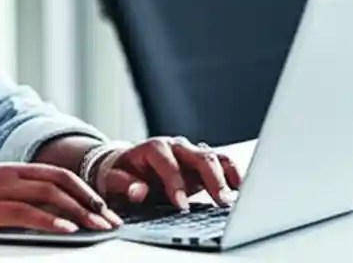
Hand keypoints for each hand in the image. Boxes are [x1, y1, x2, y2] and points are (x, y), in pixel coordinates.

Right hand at [0, 163, 123, 239]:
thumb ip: (15, 201)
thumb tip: (45, 216)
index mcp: (10, 171)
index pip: (57, 174)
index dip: (85, 189)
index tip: (104, 208)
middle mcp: (8, 175)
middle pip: (60, 182)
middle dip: (90, 201)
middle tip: (110, 220)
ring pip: (48, 195)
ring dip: (78, 211)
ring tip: (98, 226)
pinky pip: (25, 213)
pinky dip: (50, 221)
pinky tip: (66, 230)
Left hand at [96, 136, 241, 209]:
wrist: (128, 166)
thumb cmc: (122, 173)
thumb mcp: (113, 178)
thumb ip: (124, 184)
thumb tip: (137, 191)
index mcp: (153, 148)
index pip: (168, 162)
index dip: (175, 183)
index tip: (181, 205)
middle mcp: (176, 146)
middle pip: (200, 156)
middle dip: (212, 179)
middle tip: (220, 201)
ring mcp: (191, 153)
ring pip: (215, 158)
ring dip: (227, 176)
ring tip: (233, 197)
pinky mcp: (202, 164)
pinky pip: (223, 164)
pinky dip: (232, 176)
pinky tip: (239, 191)